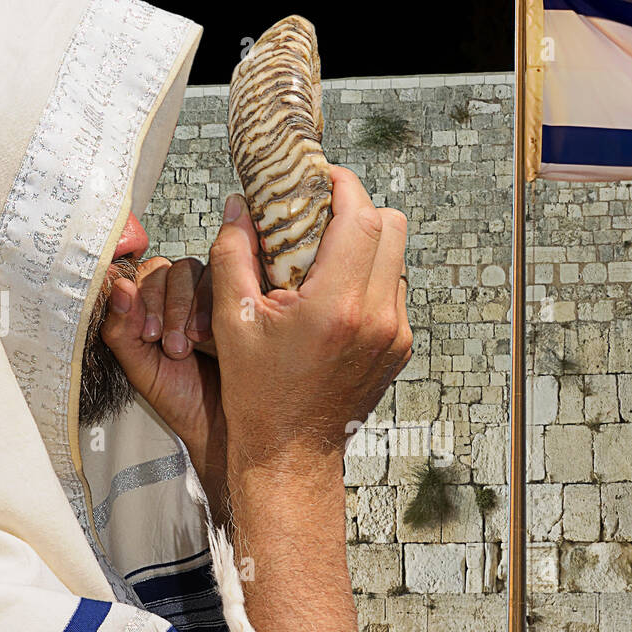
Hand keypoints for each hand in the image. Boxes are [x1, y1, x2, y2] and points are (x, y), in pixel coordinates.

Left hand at [99, 256, 226, 498]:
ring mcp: (213, 299)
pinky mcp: (241, 303)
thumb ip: (121, 330)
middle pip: (174, 269)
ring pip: (201, 272)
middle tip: (173, 346)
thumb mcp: (140, 368)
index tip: (149, 334)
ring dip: (193, 306)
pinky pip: (230, 284)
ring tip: (193, 344)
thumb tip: (118, 286)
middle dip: (171, 306)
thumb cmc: (180, 398)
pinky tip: (214, 335)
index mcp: (153, 306)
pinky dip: (218, 304)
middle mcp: (182, 297)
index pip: (146, 274)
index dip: (147, 297)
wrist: (220, 425)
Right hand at [208, 167, 411, 477]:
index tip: (318, 179)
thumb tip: (239, 206)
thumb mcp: (232, 321)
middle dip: (357, 209)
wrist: (291, 452)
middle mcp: (376, 317)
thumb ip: (234, 254)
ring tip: (323, 258)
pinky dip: (370, 278)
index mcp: (336, 306)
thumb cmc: (259, 395)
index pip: (361, 216)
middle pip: (391, 226)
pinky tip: (334, 293)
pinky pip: (395, 290)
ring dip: (365, 244)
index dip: (341, 185)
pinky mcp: (400, 347)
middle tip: (319, 215)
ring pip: (397, 257)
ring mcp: (395, 334)